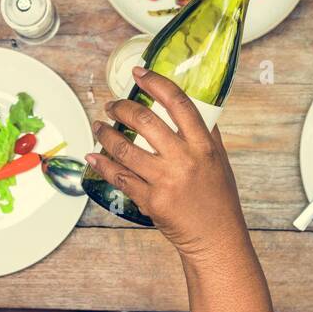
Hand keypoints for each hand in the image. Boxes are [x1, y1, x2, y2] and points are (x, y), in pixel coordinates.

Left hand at [87, 68, 248, 260]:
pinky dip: (102, 164)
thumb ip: (205, 133)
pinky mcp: (151, 201)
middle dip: (121, 108)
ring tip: (98, 126)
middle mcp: (185, 160)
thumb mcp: (219, 160)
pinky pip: (119, 177)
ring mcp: (166, 181)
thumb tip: (189, 103)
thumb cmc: (218, 198)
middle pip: (145, 121)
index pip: (179, 104)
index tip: (140, 72)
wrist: (216, 239)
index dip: (157, 83)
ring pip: (125, 148)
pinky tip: (93, 156)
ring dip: (105, 133)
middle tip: (112, 105)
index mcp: (204, 146)